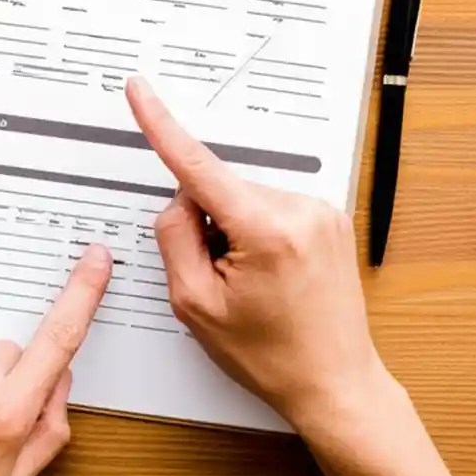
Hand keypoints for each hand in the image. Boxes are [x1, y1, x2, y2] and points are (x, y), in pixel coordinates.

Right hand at [126, 76, 376, 418]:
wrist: (334, 383)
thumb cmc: (272, 355)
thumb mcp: (196, 304)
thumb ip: (174, 238)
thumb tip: (179, 200)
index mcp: (267, 230)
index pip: (197, 165)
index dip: (160, 124)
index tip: (141, 92)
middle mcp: (301, 210)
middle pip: (218, 188)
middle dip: (206, 224)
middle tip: (221, 279)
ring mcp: (321, 211)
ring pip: (242, 198)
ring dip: (232, 230)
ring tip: (253, 283)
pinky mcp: (329, 217)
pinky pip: (269, 207)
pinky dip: (255, 233)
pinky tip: (270, 274)